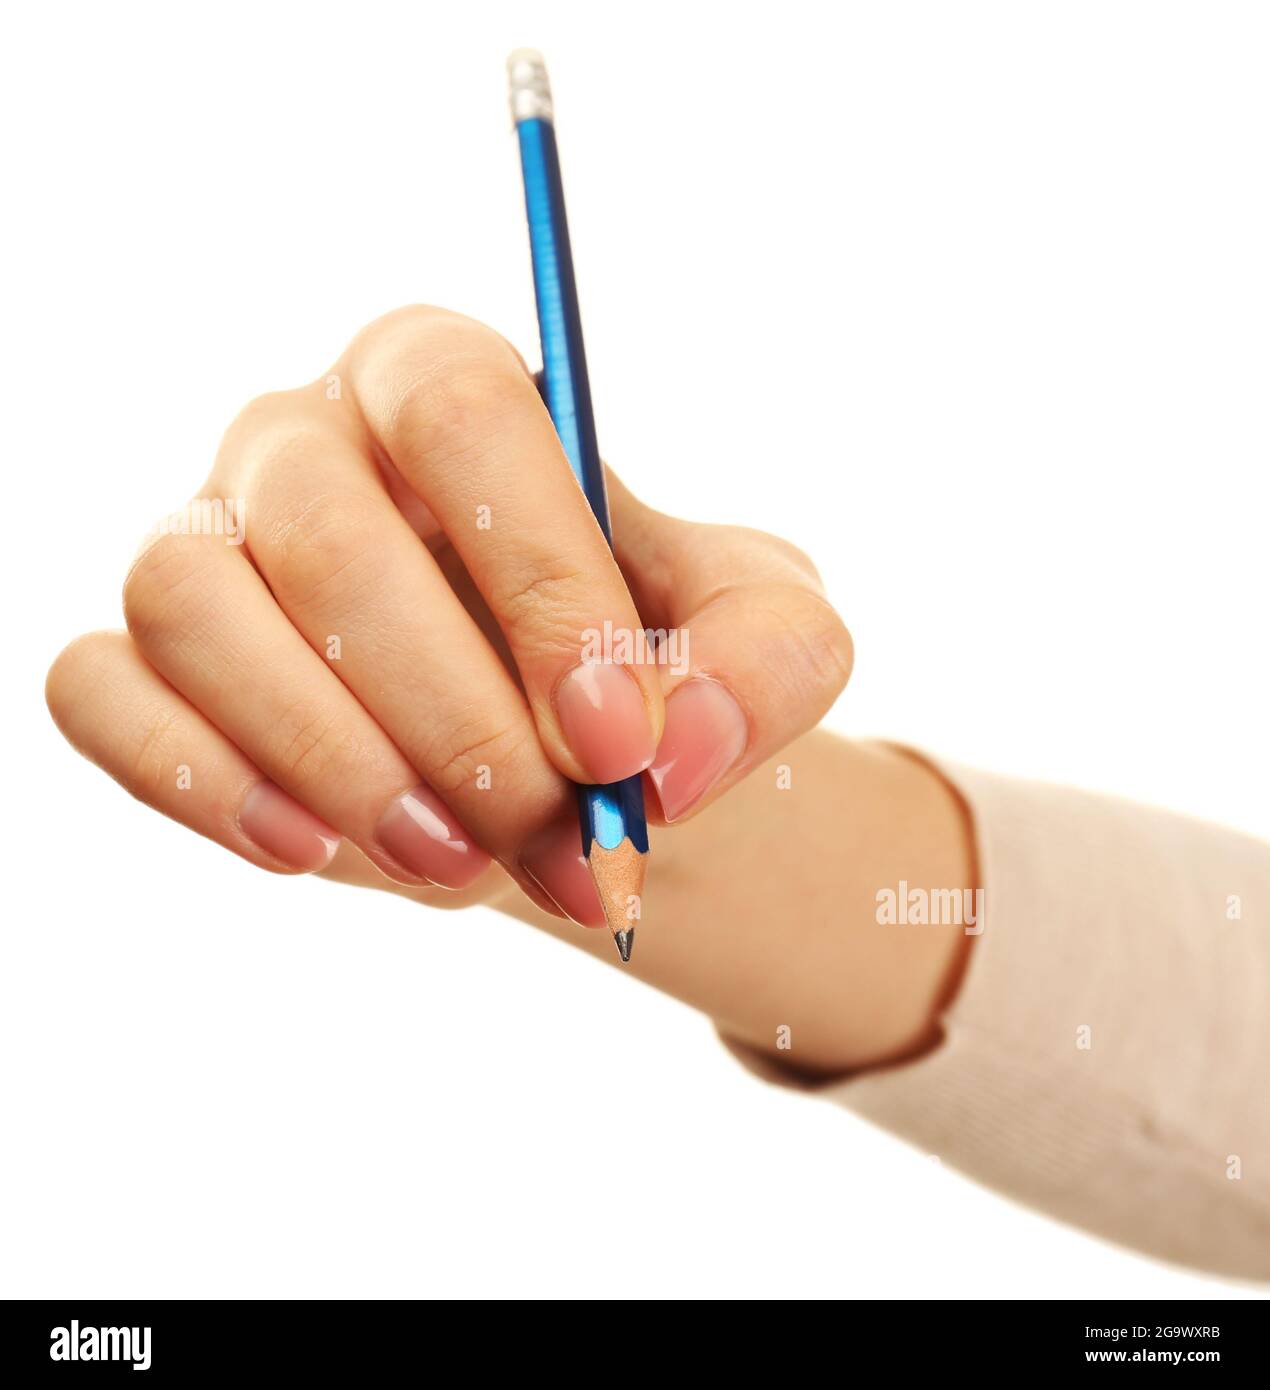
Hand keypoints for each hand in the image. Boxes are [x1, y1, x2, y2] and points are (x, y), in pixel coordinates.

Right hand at [46, 306, 851, 927]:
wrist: (558, 748)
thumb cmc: (649, 664)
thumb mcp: (763, 646)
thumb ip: (761, 666)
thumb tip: (669, 751)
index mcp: (451, 382)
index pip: (463, 411)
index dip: (538, 573)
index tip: (617, 741)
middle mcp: (308, 439)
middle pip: (325, 529)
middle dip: (446, 710)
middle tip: (549, 834)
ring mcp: (207, 540)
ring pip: (192, 604)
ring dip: (327, 754)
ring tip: (452, 859)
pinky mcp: (144, 655)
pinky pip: (99, 689)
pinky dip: (192, 777)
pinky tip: (308, 849)